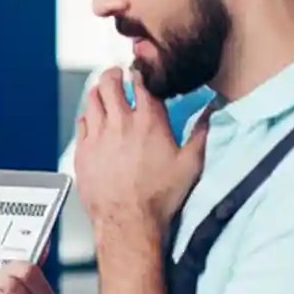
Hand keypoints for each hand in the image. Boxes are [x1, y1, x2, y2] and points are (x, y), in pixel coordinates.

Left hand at [73, 67, 208, 230]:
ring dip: (98, 91)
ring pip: (92, 99)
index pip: (141, 83)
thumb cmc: (159, 197)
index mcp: (149, 122)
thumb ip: (201, 134)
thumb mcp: (190, 165)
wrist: (128, 222)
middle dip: (114, 74)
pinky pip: (81, 122)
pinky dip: (88, 115)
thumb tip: (212, 112)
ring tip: (103, 91)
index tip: (140, 71)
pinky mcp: (83, 150)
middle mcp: (121, 123)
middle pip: (110, 83)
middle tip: (117, 75)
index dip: (140, 73)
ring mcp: (98, 136)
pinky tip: (92, 119)